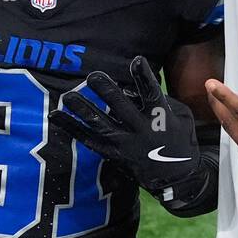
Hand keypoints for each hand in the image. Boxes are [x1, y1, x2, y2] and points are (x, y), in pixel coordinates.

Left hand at [53, 56, 213, 214]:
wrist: (178, 177)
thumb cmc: (180, 140)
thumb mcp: (181, 117)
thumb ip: (160, 100)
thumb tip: (129, 89)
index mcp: (161, 117)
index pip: (152, 94)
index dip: (144, 77)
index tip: (136, 60)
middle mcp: (142, 130)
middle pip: (121, 108)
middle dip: (107, 91)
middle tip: (94, 76)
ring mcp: (126, 144)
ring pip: (101, 125)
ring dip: (84, 109)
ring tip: (68, 96)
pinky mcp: (114, 155)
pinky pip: (90, 141)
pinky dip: (72, 128)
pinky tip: (56, 117)